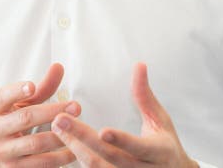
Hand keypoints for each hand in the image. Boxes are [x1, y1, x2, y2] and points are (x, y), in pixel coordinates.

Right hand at [0, 63, 81, 166]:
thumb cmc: (5, 125)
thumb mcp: (16, 106)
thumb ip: (39, 89)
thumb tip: (59, 67)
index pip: (2, 97)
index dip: (16, 90)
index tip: (31, 86)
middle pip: (25, 118)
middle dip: (52, 111)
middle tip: (74, 106)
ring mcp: (4, 153)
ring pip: (36, 143)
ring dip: (61, 135)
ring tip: (79, 127)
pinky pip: (42, 163)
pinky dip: (61, 156)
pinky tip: (74, 149)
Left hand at [52, 63, 197, 167]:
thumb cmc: (165, 144)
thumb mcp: (160, 119)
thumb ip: (145, 95)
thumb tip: (139, 65)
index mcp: (158, 151)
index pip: (138, 147)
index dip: (120, 140)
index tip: (102, 131)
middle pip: (110, 157)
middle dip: (83, 139)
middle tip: (61, 120)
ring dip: (75, 148)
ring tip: (57, 127)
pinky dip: (78, 157)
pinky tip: (65, 141)